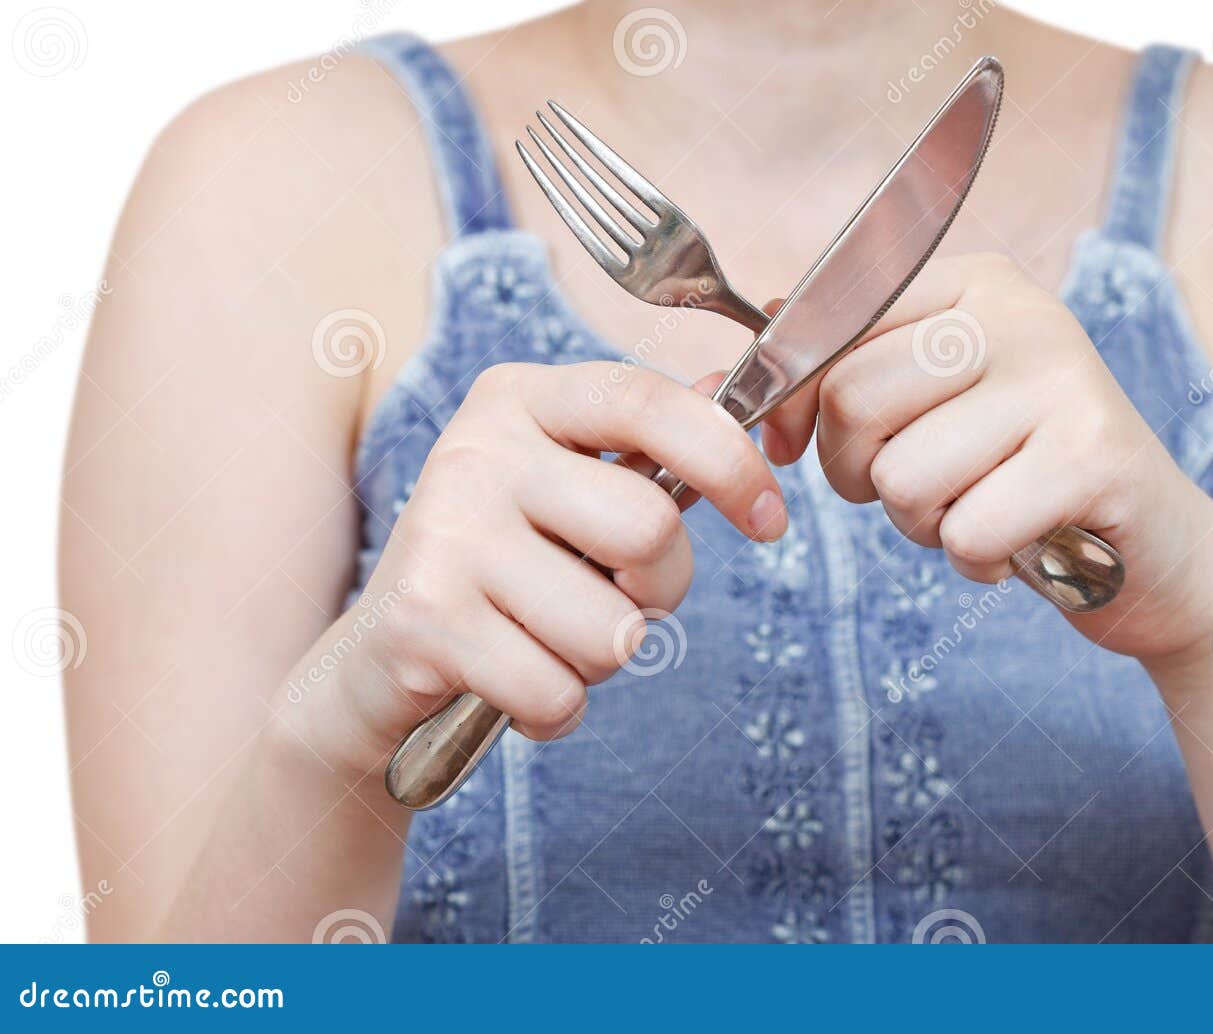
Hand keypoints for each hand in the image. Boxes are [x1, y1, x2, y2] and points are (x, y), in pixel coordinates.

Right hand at [278, 362, 787, 775]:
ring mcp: (444, 532)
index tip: (771, 521)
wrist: (375, 663)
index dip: (729, 461)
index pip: (647, 403)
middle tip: (611, 600)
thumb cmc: (501, 570)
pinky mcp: (424, 619)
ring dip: (601, 661)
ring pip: (611, 628)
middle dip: (657, 591)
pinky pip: (557, 692)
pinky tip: (510, 683)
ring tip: (547, 641)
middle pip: (648, 528)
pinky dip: (554, 711)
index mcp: (520, 399)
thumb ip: (646, 449)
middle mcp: (475, 450)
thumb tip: (732, 391)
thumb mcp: (566, 491)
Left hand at [761, 252, 1212, 662]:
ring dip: (924, 526)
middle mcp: (1023, 312)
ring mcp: (1066, 378)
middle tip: (920, 493)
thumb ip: (840, 378)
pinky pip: (966, 530)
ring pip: (904, 477)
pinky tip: (1022, 544)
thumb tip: (728, 382)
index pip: (830, 325)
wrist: (1161, 557)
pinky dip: (977, 561)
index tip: (798, 446)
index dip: (794, 405)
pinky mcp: (1097, 455)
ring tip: (983, 512)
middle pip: (853, 399)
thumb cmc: (1023, 481)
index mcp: (974, 281)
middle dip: (862, 477)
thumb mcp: (932, 410)